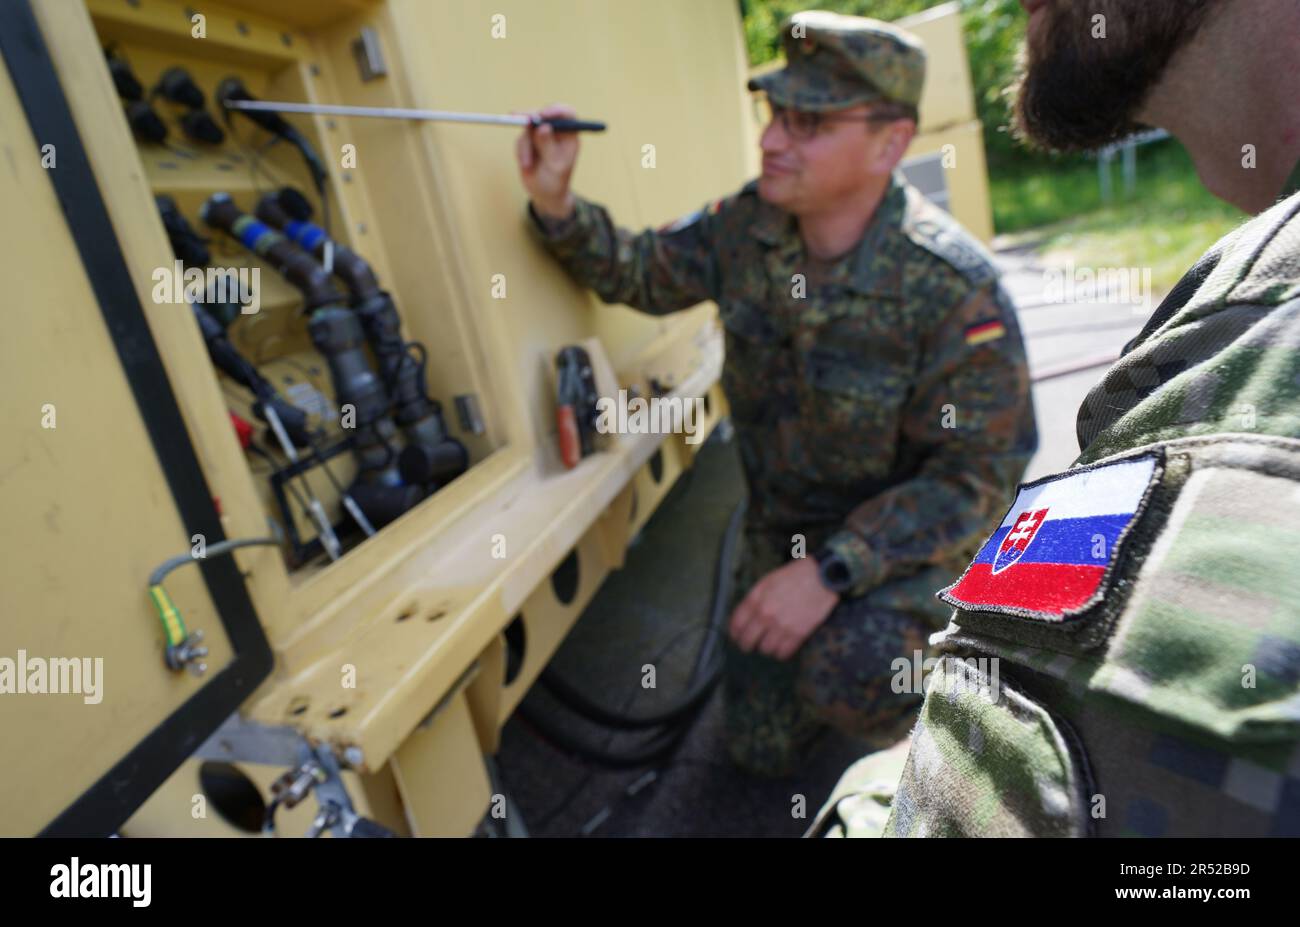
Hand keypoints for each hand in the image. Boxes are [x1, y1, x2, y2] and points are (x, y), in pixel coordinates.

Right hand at [515, 103, 579, 219]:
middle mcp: (557, 131)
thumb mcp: (554, 166)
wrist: (544, 194)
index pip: (566, 114)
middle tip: (516, 118)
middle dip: (529, 117)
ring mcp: (542, 135)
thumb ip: (548, 146)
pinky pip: (520, 139)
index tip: (541, 115)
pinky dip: (521, 152)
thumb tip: (543, 127)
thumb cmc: (556, 182)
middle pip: (543, 114)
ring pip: (528, 128)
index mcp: (570, 135)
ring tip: (527, 165)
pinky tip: (526, 165)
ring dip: (525, 147)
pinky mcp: (529, 141)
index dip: (554, 110)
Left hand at [728, 557, 838, 660]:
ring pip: (765, 649)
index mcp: (756, 600)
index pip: (736, 624)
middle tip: (749, 645)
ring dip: (766, 648)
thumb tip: (744, 617)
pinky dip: (781, 653)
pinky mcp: (798, 634)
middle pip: (747, 641)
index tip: (736, 637)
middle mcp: (766, 615)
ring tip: (769, 644)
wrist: (820, 577)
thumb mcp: (766, 582)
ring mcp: (781, 626)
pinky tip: (782, 648)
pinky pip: (783, 653)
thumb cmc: (793, 576)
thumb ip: (753, 599)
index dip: (734, 634)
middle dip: (746, 645)